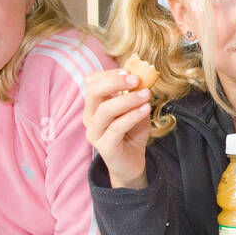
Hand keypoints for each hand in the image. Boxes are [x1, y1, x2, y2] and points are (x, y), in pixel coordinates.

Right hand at [84, 68, 152, 188]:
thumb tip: (144, 75)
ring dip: (128, 99)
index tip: (130, 72)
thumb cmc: (132, 133)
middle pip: (93, 91)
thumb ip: (136, 93)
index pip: (91, 81)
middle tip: (136, 79)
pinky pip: (116, 127)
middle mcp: (90, 117)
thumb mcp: (135, 109)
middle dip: (115, 81)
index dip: (109, 73)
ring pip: (105, 110)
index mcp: (94, 105)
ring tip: (146, 95)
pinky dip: (132, 115)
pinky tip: (145, 109)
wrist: (132, 163)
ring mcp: (95, 132)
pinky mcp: (104, 146)